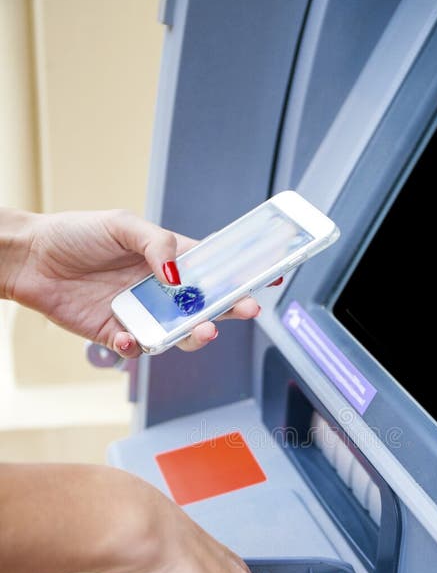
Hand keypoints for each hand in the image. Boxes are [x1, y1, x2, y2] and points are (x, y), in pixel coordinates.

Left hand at [6, 208, 259, 356]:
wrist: (31, 259)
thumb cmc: (75, 234)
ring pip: (179, 333)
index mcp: (168, 260)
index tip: (269, 276)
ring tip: (201, 331)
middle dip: (230, 309)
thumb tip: (178, 275)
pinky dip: (137, 346)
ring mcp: (143, 314)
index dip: (242, 274)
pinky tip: (129, 336)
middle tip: (247, 309)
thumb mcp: (122, 224)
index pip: (213, 268)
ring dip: (193, 335)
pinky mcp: (119, 335)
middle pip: (205, 305)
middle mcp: (160, 290)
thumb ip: (157, 244)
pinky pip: (138, 349)